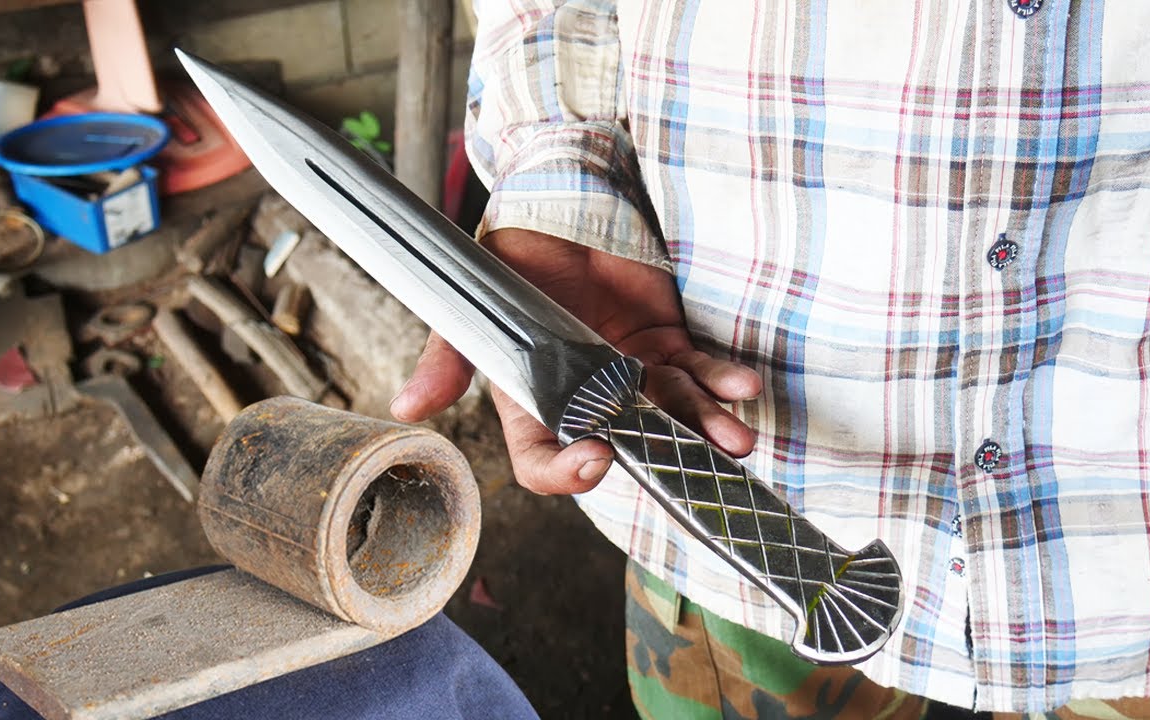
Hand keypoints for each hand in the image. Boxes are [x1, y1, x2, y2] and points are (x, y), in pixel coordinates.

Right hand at [390, 228, 760, 494]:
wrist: (561, 199)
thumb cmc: (510, 256)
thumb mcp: (475, 305)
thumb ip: (450, 356)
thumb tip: (406, 408)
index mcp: (533, 397)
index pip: (544, 456)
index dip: (567, 471)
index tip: (595, 457)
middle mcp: (583, 395)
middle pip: (621, 443)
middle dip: (661, 457)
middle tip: (695, 463)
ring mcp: (628, 372)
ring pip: (669, 414)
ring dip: (704, 427)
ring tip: (734, 440)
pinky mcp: (664, 342)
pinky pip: (698, 370)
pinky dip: (722, 380)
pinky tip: (742, 386)